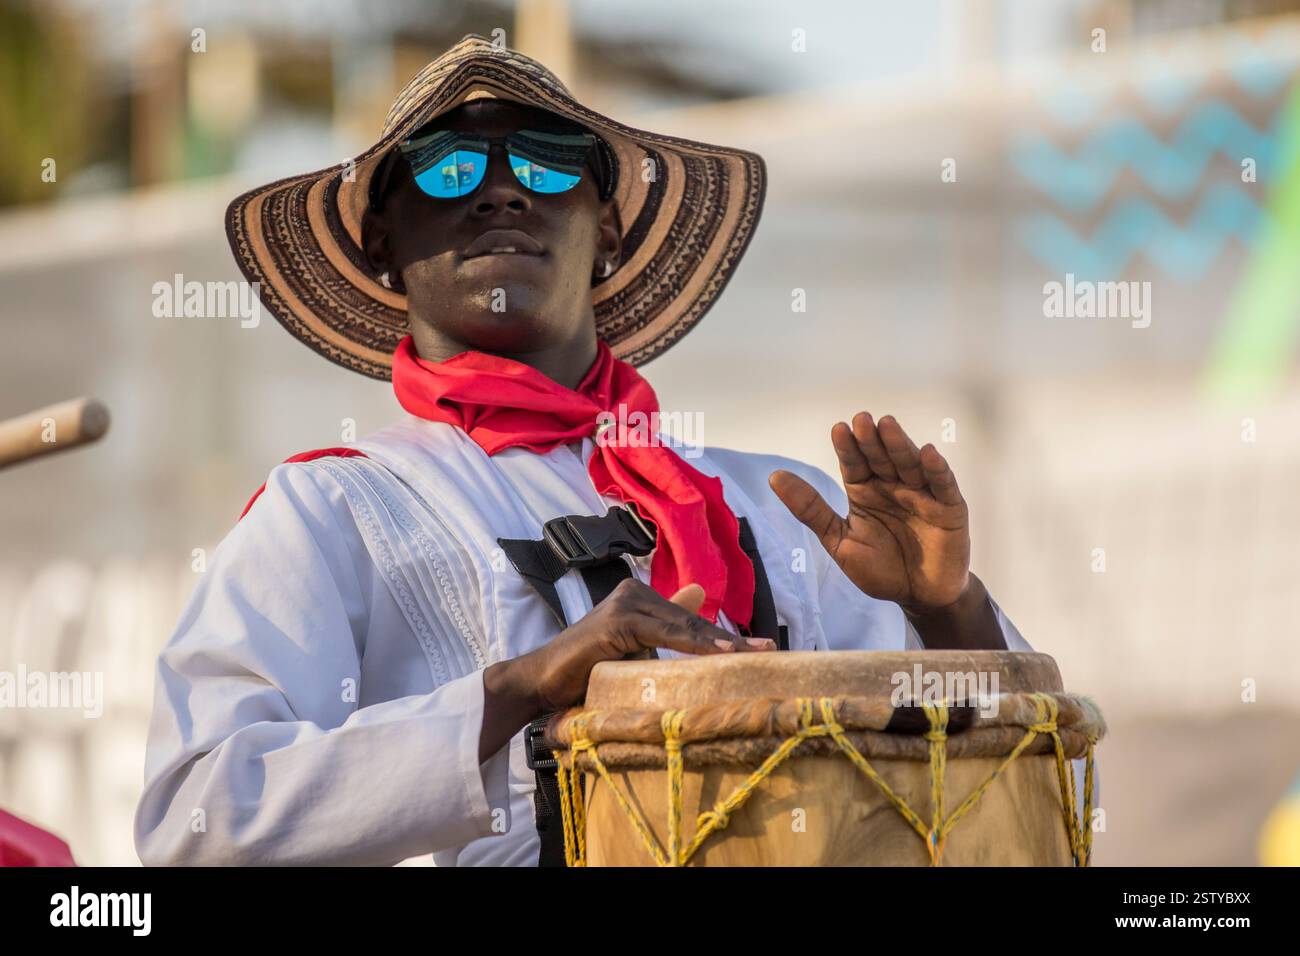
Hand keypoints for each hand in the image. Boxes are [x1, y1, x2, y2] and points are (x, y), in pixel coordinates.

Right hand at [479, 579, 774, 760]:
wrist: (539, 683)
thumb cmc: (584, 674)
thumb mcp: (632, 654)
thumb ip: (663, 632)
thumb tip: (698, 595)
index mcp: (640, 600)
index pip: (690, 620)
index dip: (726, 636)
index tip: (766, 648)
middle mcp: (632, 593)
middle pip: (690, 622)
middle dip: (730, 641)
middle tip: (770, 652)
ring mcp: (623, 604)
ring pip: (680, 626)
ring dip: (717, 645)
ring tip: (751, 656)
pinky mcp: (614, 622)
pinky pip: (661, 634)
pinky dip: (690, 645)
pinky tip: (717, 655)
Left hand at [768, 412, 970, 613]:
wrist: (919, 597)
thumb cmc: (879, 569)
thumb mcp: (839, 541)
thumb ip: (811, 509)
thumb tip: (774, 477)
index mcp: (864, 490)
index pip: (854, 463)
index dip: (848, 447)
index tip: (838, 429)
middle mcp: (892, 485)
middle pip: (881, 457)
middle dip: (871, 439)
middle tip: (861, 420)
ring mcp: (922, 494)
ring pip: (910, 464)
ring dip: (899, 445)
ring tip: (887, 425)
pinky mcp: (950, 507)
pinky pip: (943, 485)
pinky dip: (937, 469)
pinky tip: (928, 453)